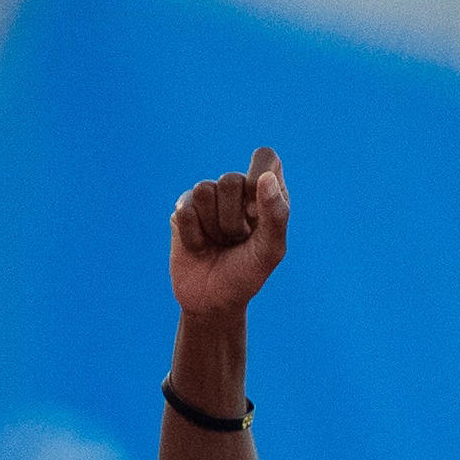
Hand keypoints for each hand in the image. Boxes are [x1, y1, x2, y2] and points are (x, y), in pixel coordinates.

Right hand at [171, 145, 289, 318]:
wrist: (213, 301)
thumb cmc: (247, 274)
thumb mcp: (270, 251)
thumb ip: (276, 215)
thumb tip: (265, 178)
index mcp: (265, 192)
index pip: (266, 158)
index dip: (258, 178)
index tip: (255, 212)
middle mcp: (236, 190)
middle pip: (230, 179)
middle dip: (234, 220)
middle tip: (236, 241)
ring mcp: (207, 198)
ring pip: (204, 190)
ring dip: (214, 228)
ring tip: (219, 243)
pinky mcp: (183, 210)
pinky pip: (185, 211)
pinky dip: (194, 237)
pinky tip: (200, 247)